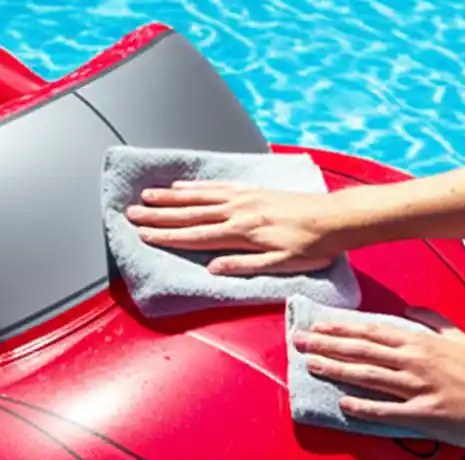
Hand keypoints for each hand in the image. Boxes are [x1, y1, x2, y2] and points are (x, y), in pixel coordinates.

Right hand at [124, 180, 354, 275]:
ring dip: (170, 198)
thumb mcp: (280, 266)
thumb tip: (212, 268)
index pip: (196, 236)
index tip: (144, 234)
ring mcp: (243, 199)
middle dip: (158, 215)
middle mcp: (238, 212)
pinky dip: (196, 186)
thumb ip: (244, 266)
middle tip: (131, 213)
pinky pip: (217, 186)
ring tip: (147, 196)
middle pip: (190, 214)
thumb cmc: (310, 247)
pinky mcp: (251, 191)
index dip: (168, 236)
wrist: (334, 219)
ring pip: (199, 197)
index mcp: (242, 233)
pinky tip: (181, 186)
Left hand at [292, 308, 464, 447]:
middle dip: (327, 345)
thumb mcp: (459, 337)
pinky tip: (342, 404)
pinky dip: (363, 407)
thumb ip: (432, 320)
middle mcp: (415, 361)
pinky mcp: (423, 414)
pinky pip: (386, 410)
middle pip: (362, 350)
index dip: (342, 327)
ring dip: (336, 370)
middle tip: (299, 342)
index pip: (372, 331)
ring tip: (311, 365)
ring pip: (368, 376)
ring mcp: (418, 388)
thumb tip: (409, 309)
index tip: (318, 325)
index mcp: (421, 342)